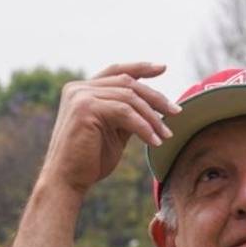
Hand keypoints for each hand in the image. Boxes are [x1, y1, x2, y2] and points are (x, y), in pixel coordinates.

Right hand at [40, 62, 179, 194]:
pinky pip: (125, 112)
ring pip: (129, 98)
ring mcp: (80, 96)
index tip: (163, 68)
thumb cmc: (91, 159)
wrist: (68, 179)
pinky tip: (155, 142)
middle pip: (127, 83)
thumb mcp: (114, 131)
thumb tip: (154, 107)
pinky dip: (144, 127)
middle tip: (176, 112)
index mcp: (83, 90)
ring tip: (166, 136)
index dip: (140, 67)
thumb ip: (127, 114)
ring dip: (152, 118)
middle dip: (156, 97)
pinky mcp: (85, 109)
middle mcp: (79, 88)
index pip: (116, 71)